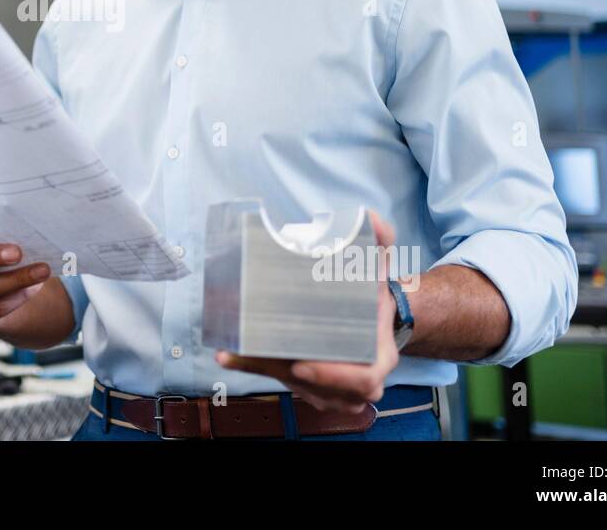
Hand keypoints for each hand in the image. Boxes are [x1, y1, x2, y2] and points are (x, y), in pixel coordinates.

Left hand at [215, 210, 399, 413]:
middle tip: (256, 354)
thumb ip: (378, 239)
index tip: (301, 366)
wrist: (373, 315)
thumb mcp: (378, 266)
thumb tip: (372, 219)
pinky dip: (254, 368)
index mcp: (377, 359)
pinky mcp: (307, 384)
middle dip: (284, 373)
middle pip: (318, 388)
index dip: (334, 378)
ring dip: (263, 371)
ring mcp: (330, 387)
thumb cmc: (372, 295)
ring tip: (234, 354)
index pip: (363, 381)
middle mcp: (353, 381)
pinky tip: (228, 354)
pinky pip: (279, 379)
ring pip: (293, 387)